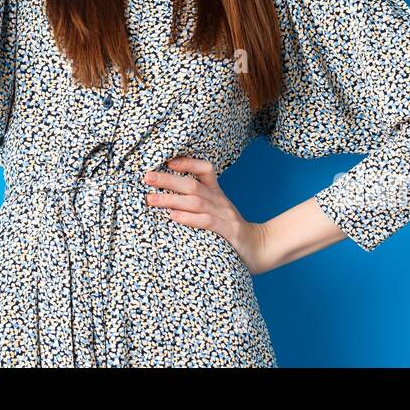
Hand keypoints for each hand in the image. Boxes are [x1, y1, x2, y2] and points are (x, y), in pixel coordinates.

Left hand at [143, 156, 269, 275]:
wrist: (262, 249)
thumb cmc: (230, 231)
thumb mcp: (216, 212)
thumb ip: (197, 204)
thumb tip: (165, 200)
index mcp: (217, 194)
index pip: (205, 169)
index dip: (187, 163)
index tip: (167, 161)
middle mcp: (220, 201)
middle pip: (192, 185)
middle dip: (168, 180)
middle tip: (147, 177)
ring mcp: (225, 215)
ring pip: (196, 202)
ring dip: (171, 199)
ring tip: (151, 199)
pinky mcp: (229, 232)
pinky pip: (208, 222)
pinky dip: (189, 218)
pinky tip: (174, 217)